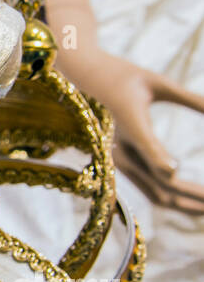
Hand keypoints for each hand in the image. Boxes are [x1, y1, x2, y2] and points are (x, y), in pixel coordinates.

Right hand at [68, 51, 203, 213]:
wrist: (88, 82)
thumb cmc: (127, 77)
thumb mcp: (160, 83)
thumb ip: (191, 99)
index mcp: (130, 124)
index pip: (148, 148)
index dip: (163, 162)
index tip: (176, 171)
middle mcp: (123, 150)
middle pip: (161, 186)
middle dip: (193, 198)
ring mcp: (122, 163)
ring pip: (157, 196)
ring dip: (186, 205)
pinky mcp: (125, 168)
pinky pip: (152, 192)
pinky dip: (175, 199)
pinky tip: (194, 200)